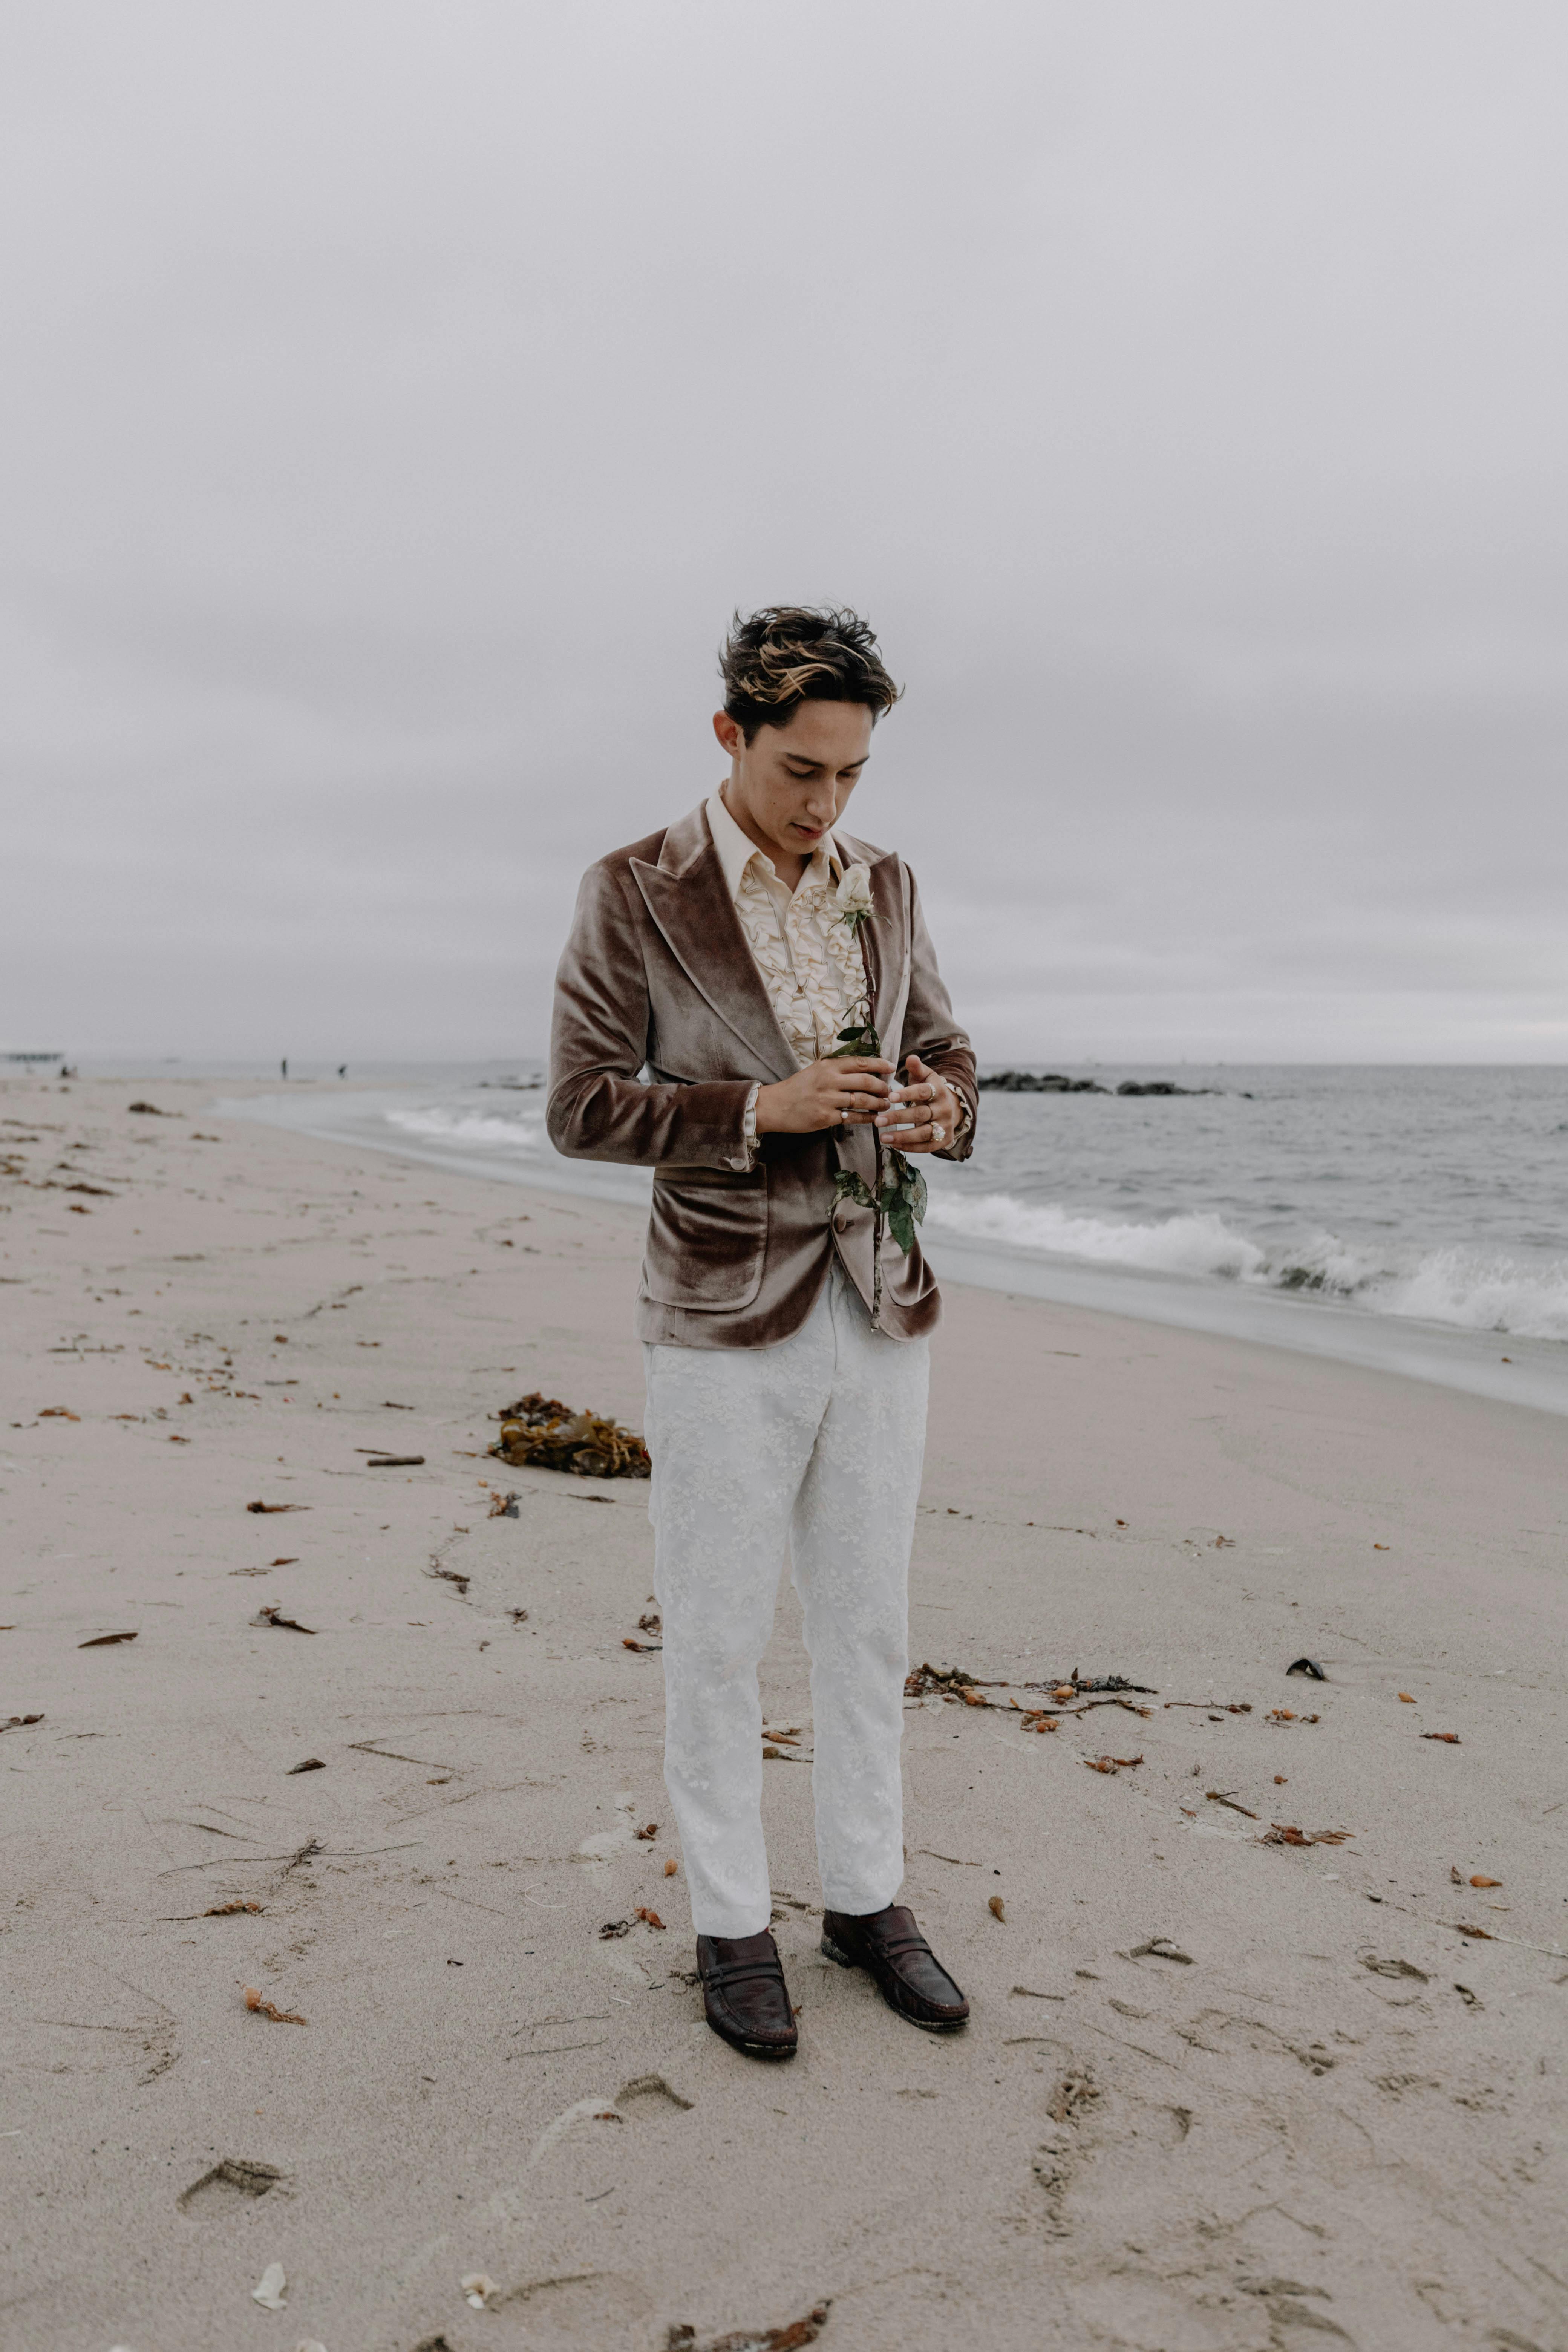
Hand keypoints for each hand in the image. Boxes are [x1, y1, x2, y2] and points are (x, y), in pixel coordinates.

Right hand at [755, 1055, 893, 1135]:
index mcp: (828, 1066)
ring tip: (886, 1105)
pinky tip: (874, 1118)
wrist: (775, 1106)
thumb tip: (863, 1069)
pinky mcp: (825, 1117)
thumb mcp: (816, 1070)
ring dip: (878, 1103)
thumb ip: (837, 1068)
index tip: (891, 1067)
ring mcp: (828, 1099)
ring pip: (862, 1100)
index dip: (879, 1064)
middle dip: (882, 1086)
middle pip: (865, 1081)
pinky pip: (853, 1117)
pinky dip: (867, 1118)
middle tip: (889, 1091)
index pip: (860, 1062)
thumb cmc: (797, 1087)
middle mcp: (829, 1080)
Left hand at [875, 1052, 960, 1152]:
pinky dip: (909, 1147)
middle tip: (878, 1120)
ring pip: (923, 1133)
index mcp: (939, 1091)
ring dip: (902, 1136)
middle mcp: (944, 1109)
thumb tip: (911, 1057)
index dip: (907, 1094)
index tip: (890, 1097)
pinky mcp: (943, 1140)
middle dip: (898, 1117)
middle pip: (920, 1114)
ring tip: (883, 1137)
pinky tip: (893, 1144)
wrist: (953, 1108)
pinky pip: (925, 1147)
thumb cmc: (931, 1090)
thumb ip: (917, 1068)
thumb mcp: (926, 1077)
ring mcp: (944, 1126)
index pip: (923, 1092)